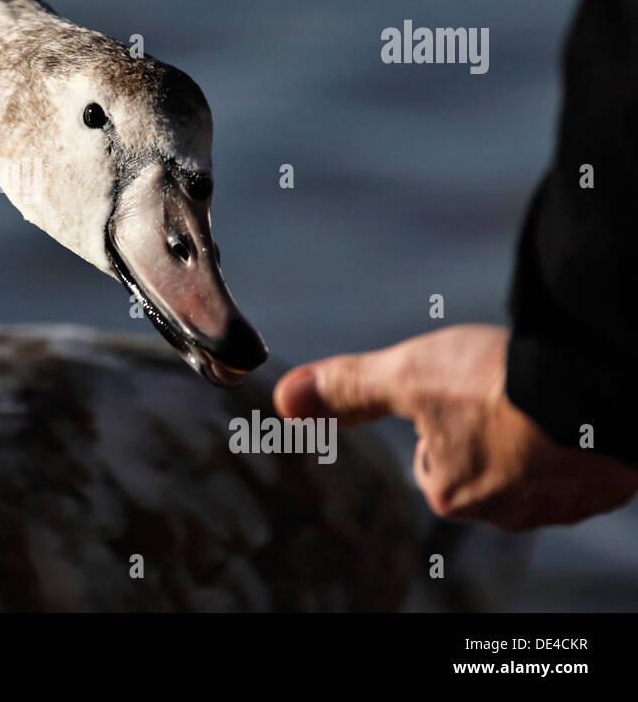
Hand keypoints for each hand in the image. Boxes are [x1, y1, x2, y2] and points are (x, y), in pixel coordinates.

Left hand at [273, 324, 637, 530]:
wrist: (602, 387)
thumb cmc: (498, 383)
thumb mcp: (406, 374)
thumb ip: (347, 388)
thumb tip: (284, 401)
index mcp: (453, 494)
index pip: (433, 456)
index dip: (442, 412)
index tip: (465, 391)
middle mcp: (508, 514)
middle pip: (483, 460)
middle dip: (492, 423)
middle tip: (507, 388)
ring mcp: (564, 504)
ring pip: (535, 461)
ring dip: (538, 429)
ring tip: (544, 395)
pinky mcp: (609, 485)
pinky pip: (584, 459)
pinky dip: (579, 434)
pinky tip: (578, 406)